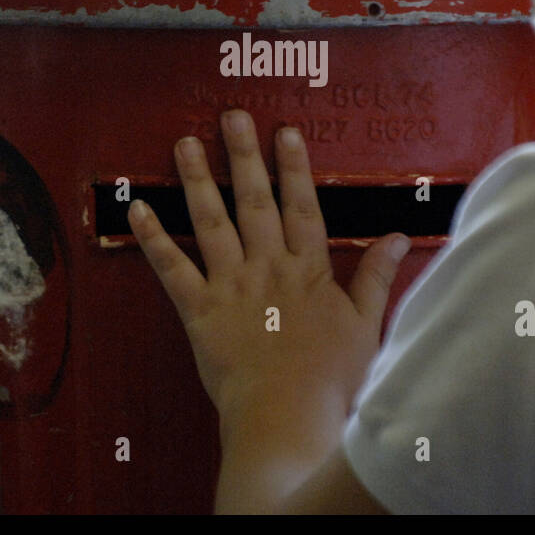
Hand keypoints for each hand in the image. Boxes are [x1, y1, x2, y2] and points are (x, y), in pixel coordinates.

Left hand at [128, 109, 410, 435]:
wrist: (287, 417)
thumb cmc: (332, 379)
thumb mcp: (367, 325)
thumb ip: (376, 276)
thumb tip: (396, 235)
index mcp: (308, 270)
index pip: (301, 206)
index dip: (293, 167)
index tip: (284, 132)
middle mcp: (267, 267)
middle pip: (254, 201)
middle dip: (243, 155)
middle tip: (231, 116)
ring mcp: (231, 287)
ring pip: (211, 222)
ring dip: (197, 180)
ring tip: (184, 143)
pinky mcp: (199, 312)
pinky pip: (172, 269)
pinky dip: (153, 238)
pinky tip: (138, 208)